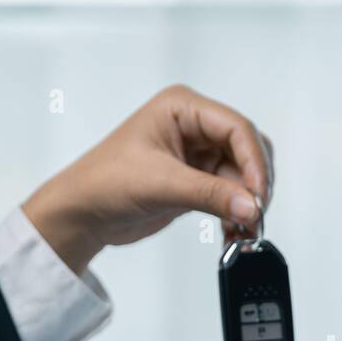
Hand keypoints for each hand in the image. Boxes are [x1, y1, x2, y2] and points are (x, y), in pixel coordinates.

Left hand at [22, 84, 273, 272]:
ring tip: (244, 230)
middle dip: (254, 184)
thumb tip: (252, 207)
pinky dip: (237, 213)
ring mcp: (197, 155)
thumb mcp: (161, 184)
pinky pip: (231, 195)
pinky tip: (233, 232)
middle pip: (247, 150)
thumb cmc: (103, 182)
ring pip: (243, 176)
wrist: (82, 214)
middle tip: (256, 215)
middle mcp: (194, 127)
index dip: (254, 162)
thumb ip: (211, 195)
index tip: (259, 195)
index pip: (237, 128)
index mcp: (183, 108)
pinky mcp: (197, 181)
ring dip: (248, 203)